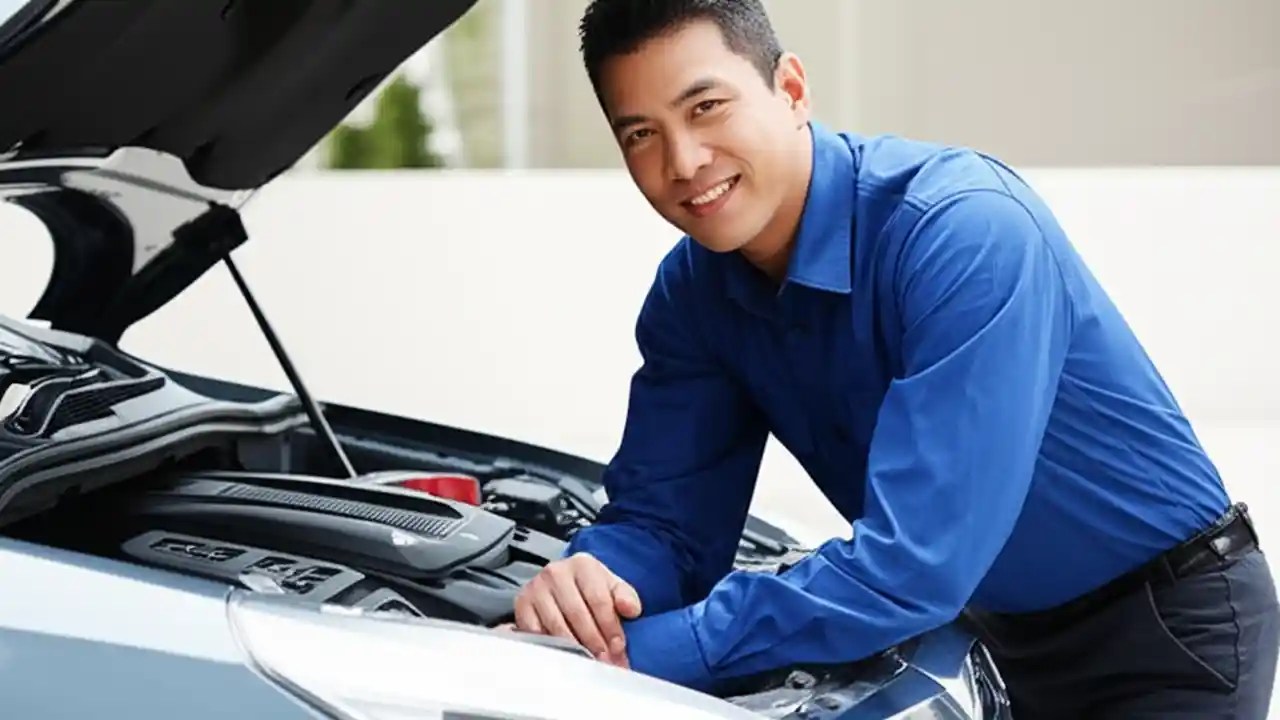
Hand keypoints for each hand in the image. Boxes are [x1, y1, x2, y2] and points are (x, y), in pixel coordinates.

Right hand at [513, 552, 642, 666]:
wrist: (560, 585)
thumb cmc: (589, 588)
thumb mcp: (612, 587)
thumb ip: (626, 597)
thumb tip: (631, 609)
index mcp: (583, 565)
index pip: (598, 598)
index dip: (610, 626)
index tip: (618, 647)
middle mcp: (556, 572)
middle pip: (577, 614)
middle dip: (594, 641)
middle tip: (605, 661)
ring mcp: (536, 588)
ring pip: (557, 626)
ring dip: (575, 648)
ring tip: (589, 662)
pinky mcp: (522, 604)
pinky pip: (536, 632)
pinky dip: (552, 646)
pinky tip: (565, 655)